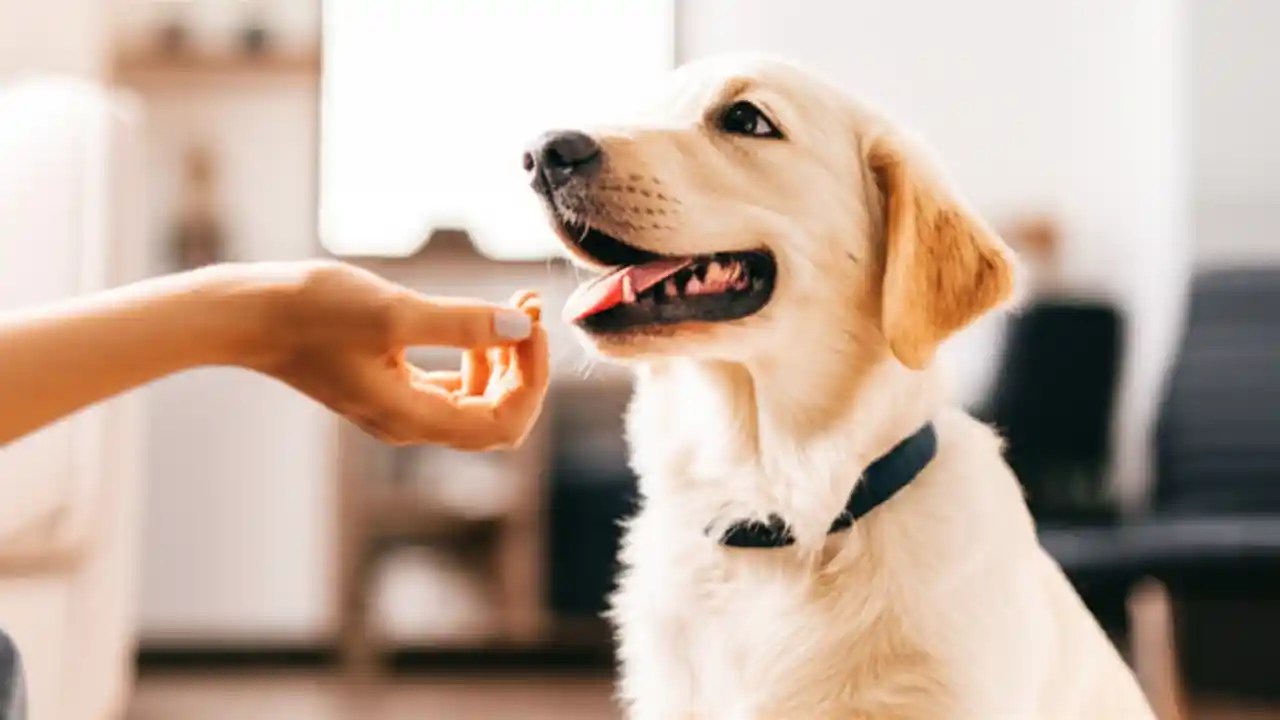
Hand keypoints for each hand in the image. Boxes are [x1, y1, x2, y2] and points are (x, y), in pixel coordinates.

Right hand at [243, 261, 549, 449]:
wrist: (245, 315)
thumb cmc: (310, 312)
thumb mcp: (392, 312)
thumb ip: (461, 322)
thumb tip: (520, 328)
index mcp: (414, 417)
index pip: (505, 422)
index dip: (532, 378)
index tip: (531, 325)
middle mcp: (411, 422)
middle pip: (498, 415)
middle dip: (524, 365)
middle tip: (528, 307)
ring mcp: (399, 405)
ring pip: (478, 397)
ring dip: (504, 355)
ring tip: (512, 305)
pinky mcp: (389, 383)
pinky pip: (452, 382)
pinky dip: (475, 353)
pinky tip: (476, 318)